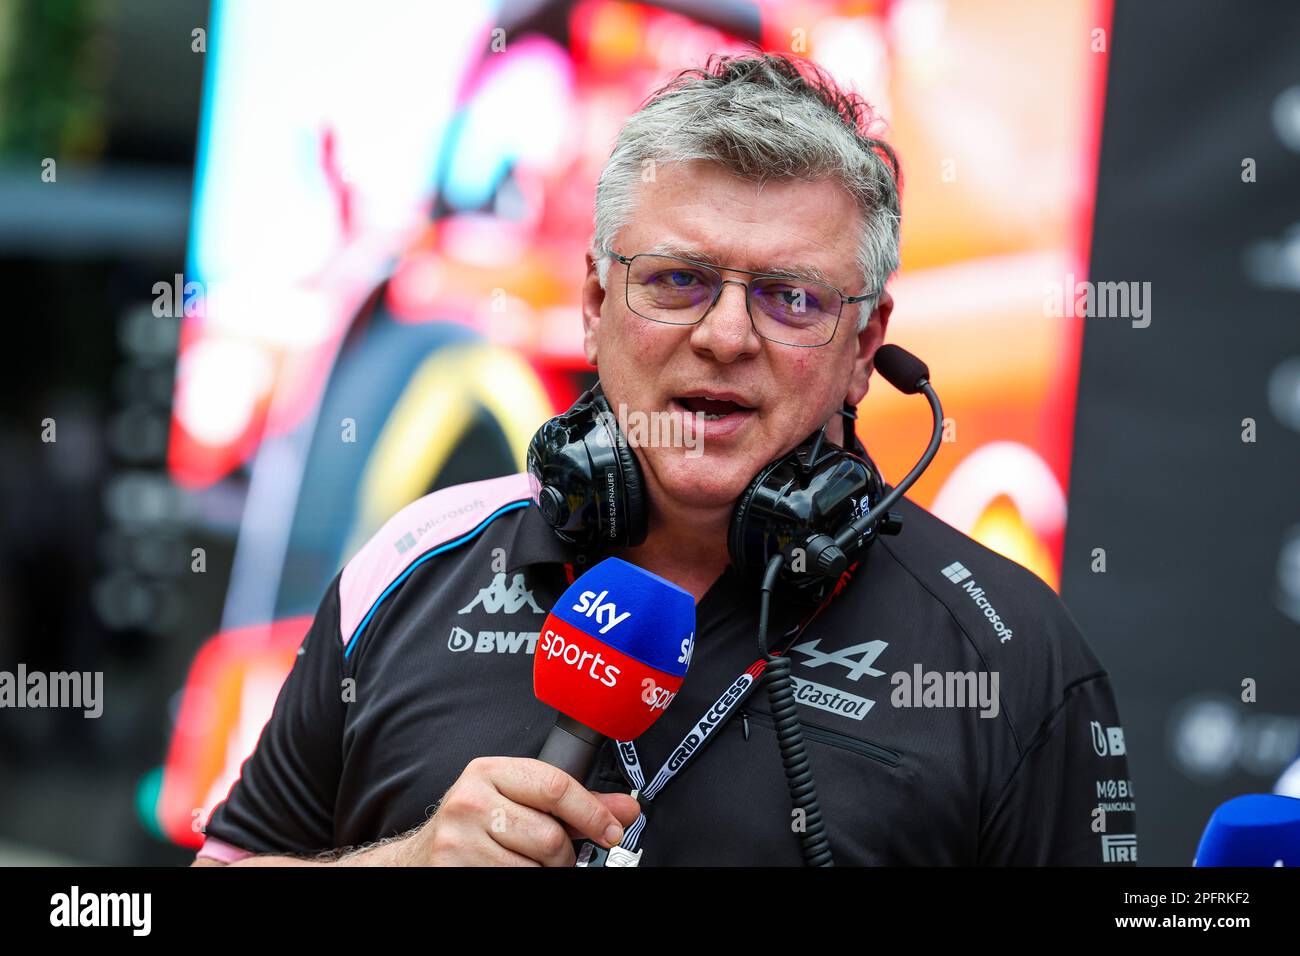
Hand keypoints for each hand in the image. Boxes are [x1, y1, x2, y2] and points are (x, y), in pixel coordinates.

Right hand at [394, 756, 640, 865]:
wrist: (420, 859)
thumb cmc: (475, 825)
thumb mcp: (517, 800)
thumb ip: (573, 802)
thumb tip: (626, 809)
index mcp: (490, 771)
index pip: (556, 786)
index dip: (593, 813)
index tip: (613, 831)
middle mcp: (471, 800)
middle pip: (550, 835)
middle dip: (565, 855)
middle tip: (559, 857)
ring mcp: (459, 839)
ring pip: (536, 867)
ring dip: (545, 873)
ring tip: (529, 863)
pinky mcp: (455, 869)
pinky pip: (516, 882)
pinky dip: (525, 881)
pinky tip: (511, 870)